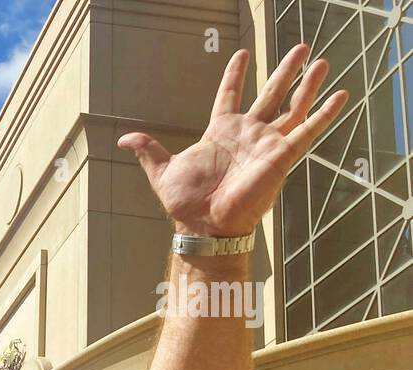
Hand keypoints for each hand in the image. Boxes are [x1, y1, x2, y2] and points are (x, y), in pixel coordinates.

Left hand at [118, 44, 347, 237]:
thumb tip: (123, 138)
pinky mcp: (283, 155)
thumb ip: (148, 150)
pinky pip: (309, 130)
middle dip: (286, 71)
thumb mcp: (162, 171)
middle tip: (301, 47)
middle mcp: (247, 133)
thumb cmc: (185, 203)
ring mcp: (267, 143)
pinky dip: (326, 113)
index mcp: (220, 132)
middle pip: (271, 93)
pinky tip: (341, 94)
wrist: (205, 225)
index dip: (235, 76)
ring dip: (308, 84)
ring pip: (293, 106)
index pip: (229, 95)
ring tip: (321, 59)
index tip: (242, 54)